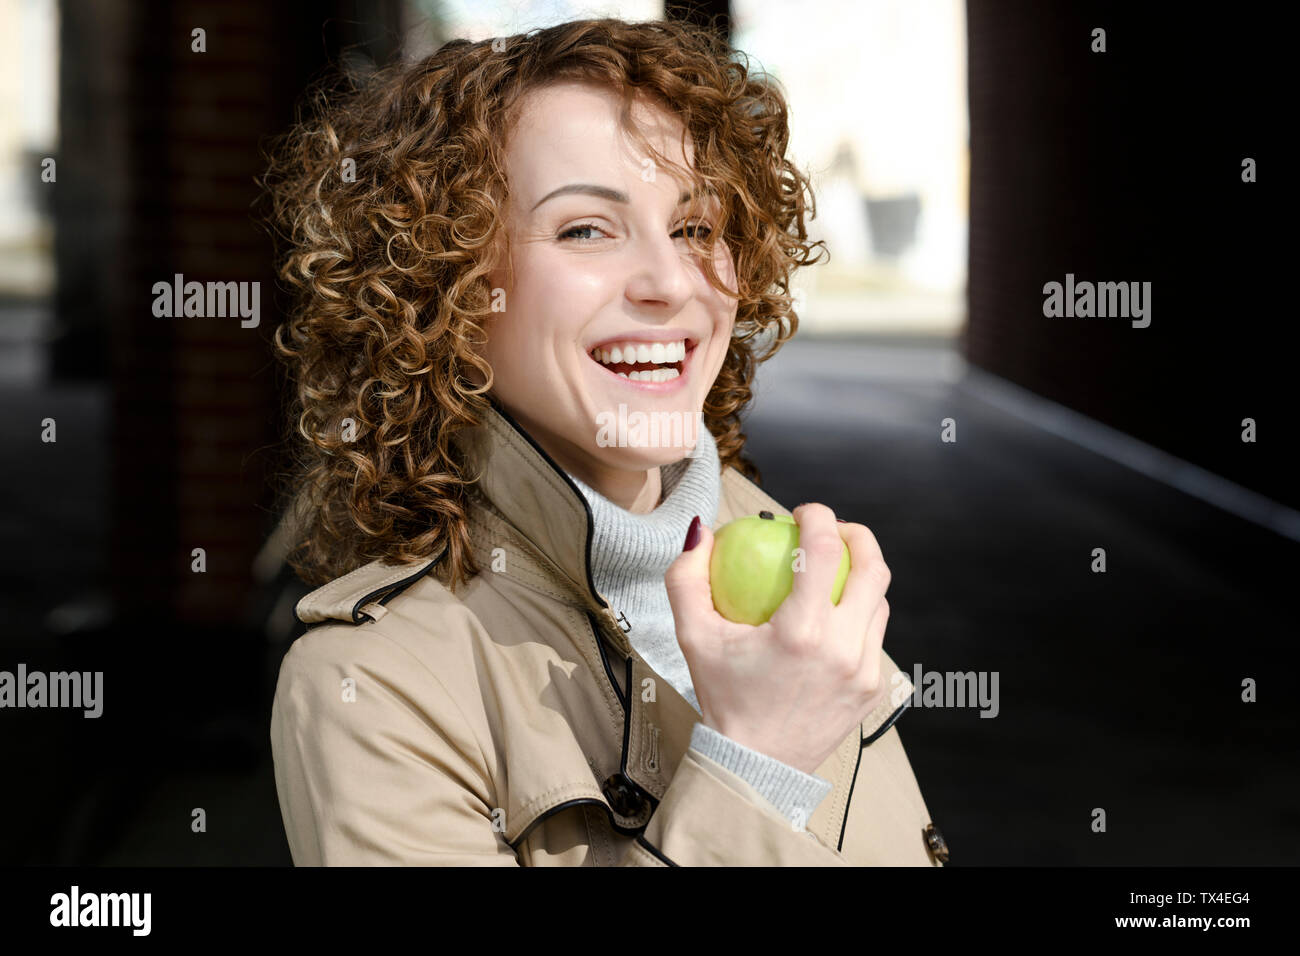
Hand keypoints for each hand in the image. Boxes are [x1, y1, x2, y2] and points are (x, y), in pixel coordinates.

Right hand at [664, 503, 892, 774]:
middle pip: (874, 569)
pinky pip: (875, 638)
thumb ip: (687, 579)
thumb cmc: (722, 697)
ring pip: (880, 602)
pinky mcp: (873, 690)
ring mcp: (864, 671)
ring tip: (836, 570)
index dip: (819, 517)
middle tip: (833, 529)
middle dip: (858, 535)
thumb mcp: (692, 637)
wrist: (755, 767)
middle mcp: (843, 649)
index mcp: (801, 632)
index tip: (802, 513)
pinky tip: (836, 613)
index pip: (825, 551)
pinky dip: (859, 615)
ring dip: (862, 575)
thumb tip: (701, 532)